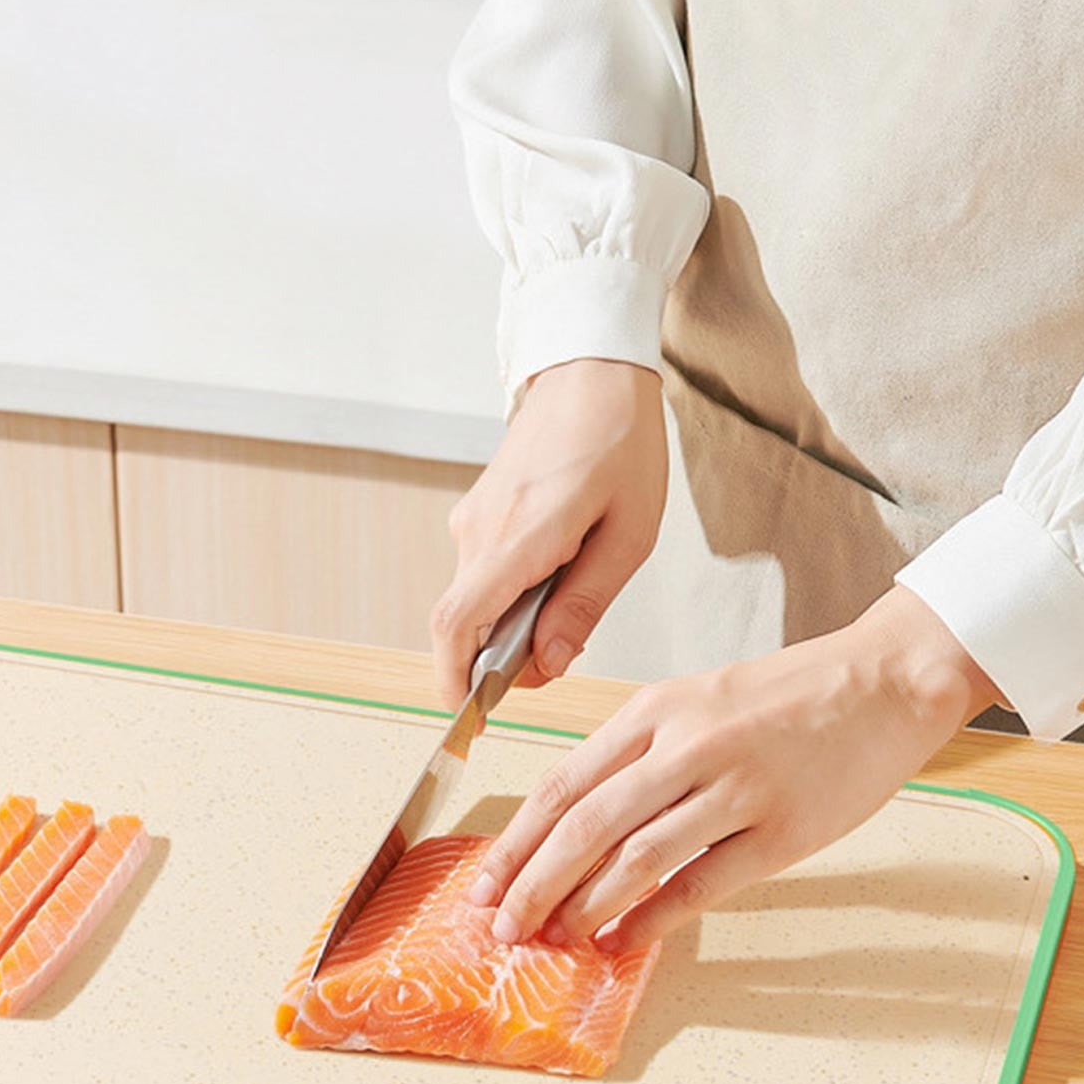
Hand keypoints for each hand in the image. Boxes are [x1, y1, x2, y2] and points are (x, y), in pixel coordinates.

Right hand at [430, 358, 667, 709]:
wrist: (590, 371)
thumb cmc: (620, 443)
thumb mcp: (629, 534)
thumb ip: (584, 604)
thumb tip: (547, 664)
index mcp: (519, 537)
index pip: (457, 624)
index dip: (454, 678)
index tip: (471, 713)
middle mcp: (480, 532)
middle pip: (468, 622)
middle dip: (503, 656)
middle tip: (563, 648)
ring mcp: (473, 521)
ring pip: (478, 599)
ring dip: (514, 620)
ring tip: (576, 586)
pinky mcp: (478, 514)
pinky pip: (484, 573)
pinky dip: (512, 592)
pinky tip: (560, 567)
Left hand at [467, 586, 1004, 952]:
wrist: (885, 681)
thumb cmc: (785, 697)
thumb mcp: (694, 700)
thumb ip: (637, 754)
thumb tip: (574, 826)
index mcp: (654, 712)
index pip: (562, 784)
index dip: (516, 841)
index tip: (486, 883)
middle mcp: (686, 747)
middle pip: (585, 826)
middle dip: (534, 884)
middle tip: (504, 928)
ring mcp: (735, 789)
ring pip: (637, 858)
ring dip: (586, 907)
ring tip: (556, 940)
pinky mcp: (782, 832)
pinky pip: (701, 884)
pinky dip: (654, 919)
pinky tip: (623, 942)